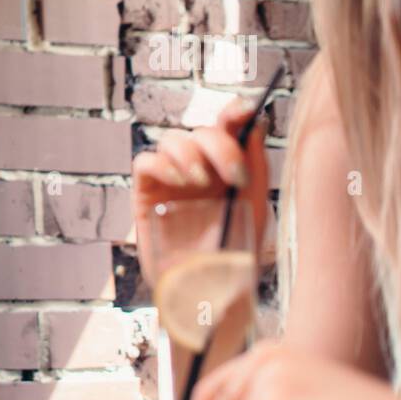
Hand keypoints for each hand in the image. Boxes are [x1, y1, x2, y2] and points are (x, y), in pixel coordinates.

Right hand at [132, 98, 269, 277]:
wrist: (209, 289)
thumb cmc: (234, 252)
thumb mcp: (254, 203)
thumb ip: (255, 162)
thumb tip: (255, 121)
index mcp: (226, 166)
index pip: (226, 126)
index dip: (232, 112)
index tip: (244, 111)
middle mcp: (198, 168)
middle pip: (200, 131)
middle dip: (218, 145)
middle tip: (232, 175)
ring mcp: (170, 180)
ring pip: (171, 139)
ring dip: (189, 153)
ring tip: (200, 182)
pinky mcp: (145, 194)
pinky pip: (145, 162)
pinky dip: (162, 164)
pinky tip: (179, 182)